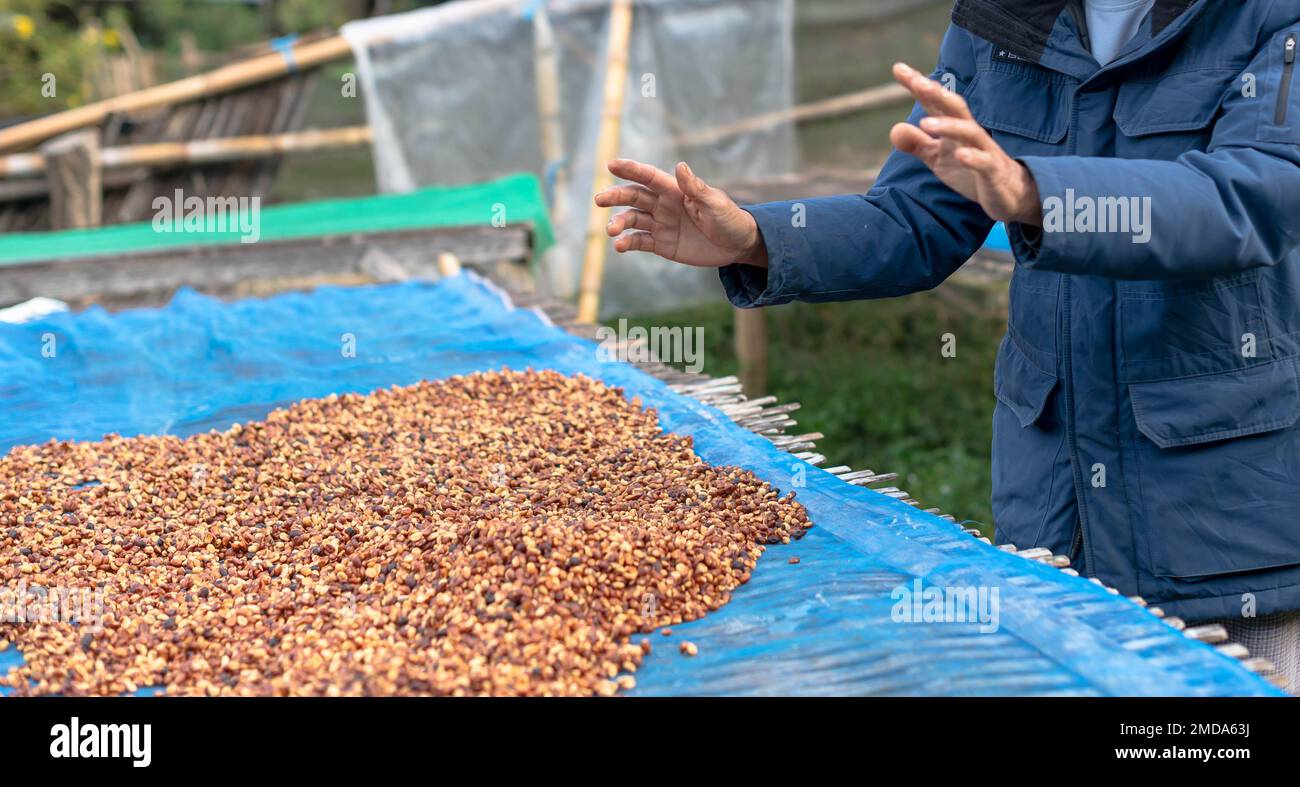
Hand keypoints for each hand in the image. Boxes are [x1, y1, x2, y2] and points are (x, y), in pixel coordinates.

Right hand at [593, 159, 767, 267]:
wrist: (737, 246)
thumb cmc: (730, 220)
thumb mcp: (716, 204)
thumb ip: (696, 188)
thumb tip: (679, 166)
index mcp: (676, 191)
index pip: (649, 177)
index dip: (630, 169)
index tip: (611, 165)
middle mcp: (664, 205)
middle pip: (634, 197)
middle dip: (616, 196)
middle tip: (599, 200)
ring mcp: (661, 224)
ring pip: (632, 220)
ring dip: (619, 223)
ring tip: (611, 231)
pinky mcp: (661, 244)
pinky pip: (639, 242)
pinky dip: (627, 243)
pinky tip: (619, 246)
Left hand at [889, 62, 1041, 225]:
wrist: (1005, 193)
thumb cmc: (970, 170)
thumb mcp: (938, 158)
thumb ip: (918, 144)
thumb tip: (894, 129)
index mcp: (954, 127)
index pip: (935, 102)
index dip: (918, 85)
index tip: (898, 68)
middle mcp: (969, 132)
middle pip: (954, 107)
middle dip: (937, 93)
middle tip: (917, 82)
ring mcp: (983, 149)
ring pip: (969, 131)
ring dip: (948, 125)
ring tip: (925, 123)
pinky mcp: (993, 170)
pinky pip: (984, 161)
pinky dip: (972, 157)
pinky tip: (960, 155)